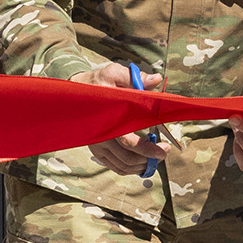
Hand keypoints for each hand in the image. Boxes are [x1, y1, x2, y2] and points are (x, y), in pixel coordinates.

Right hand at [75, 61, 166, 176]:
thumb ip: (137, 79)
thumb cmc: (98, 82)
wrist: (77, 92)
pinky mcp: (96, 150)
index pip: (128, 141)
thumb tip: (156, 79)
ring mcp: (97, 144)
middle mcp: (100, 135)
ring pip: (122, 165)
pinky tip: (141, 163)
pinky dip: (129, 169)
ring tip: (154, 159)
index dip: (148, 149)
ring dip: (140, 166)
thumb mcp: (115, 74)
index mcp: (107, 118)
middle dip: (149, 159)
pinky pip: (114, 166)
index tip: (165, 149)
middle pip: (127, 158)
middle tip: (163, 153)